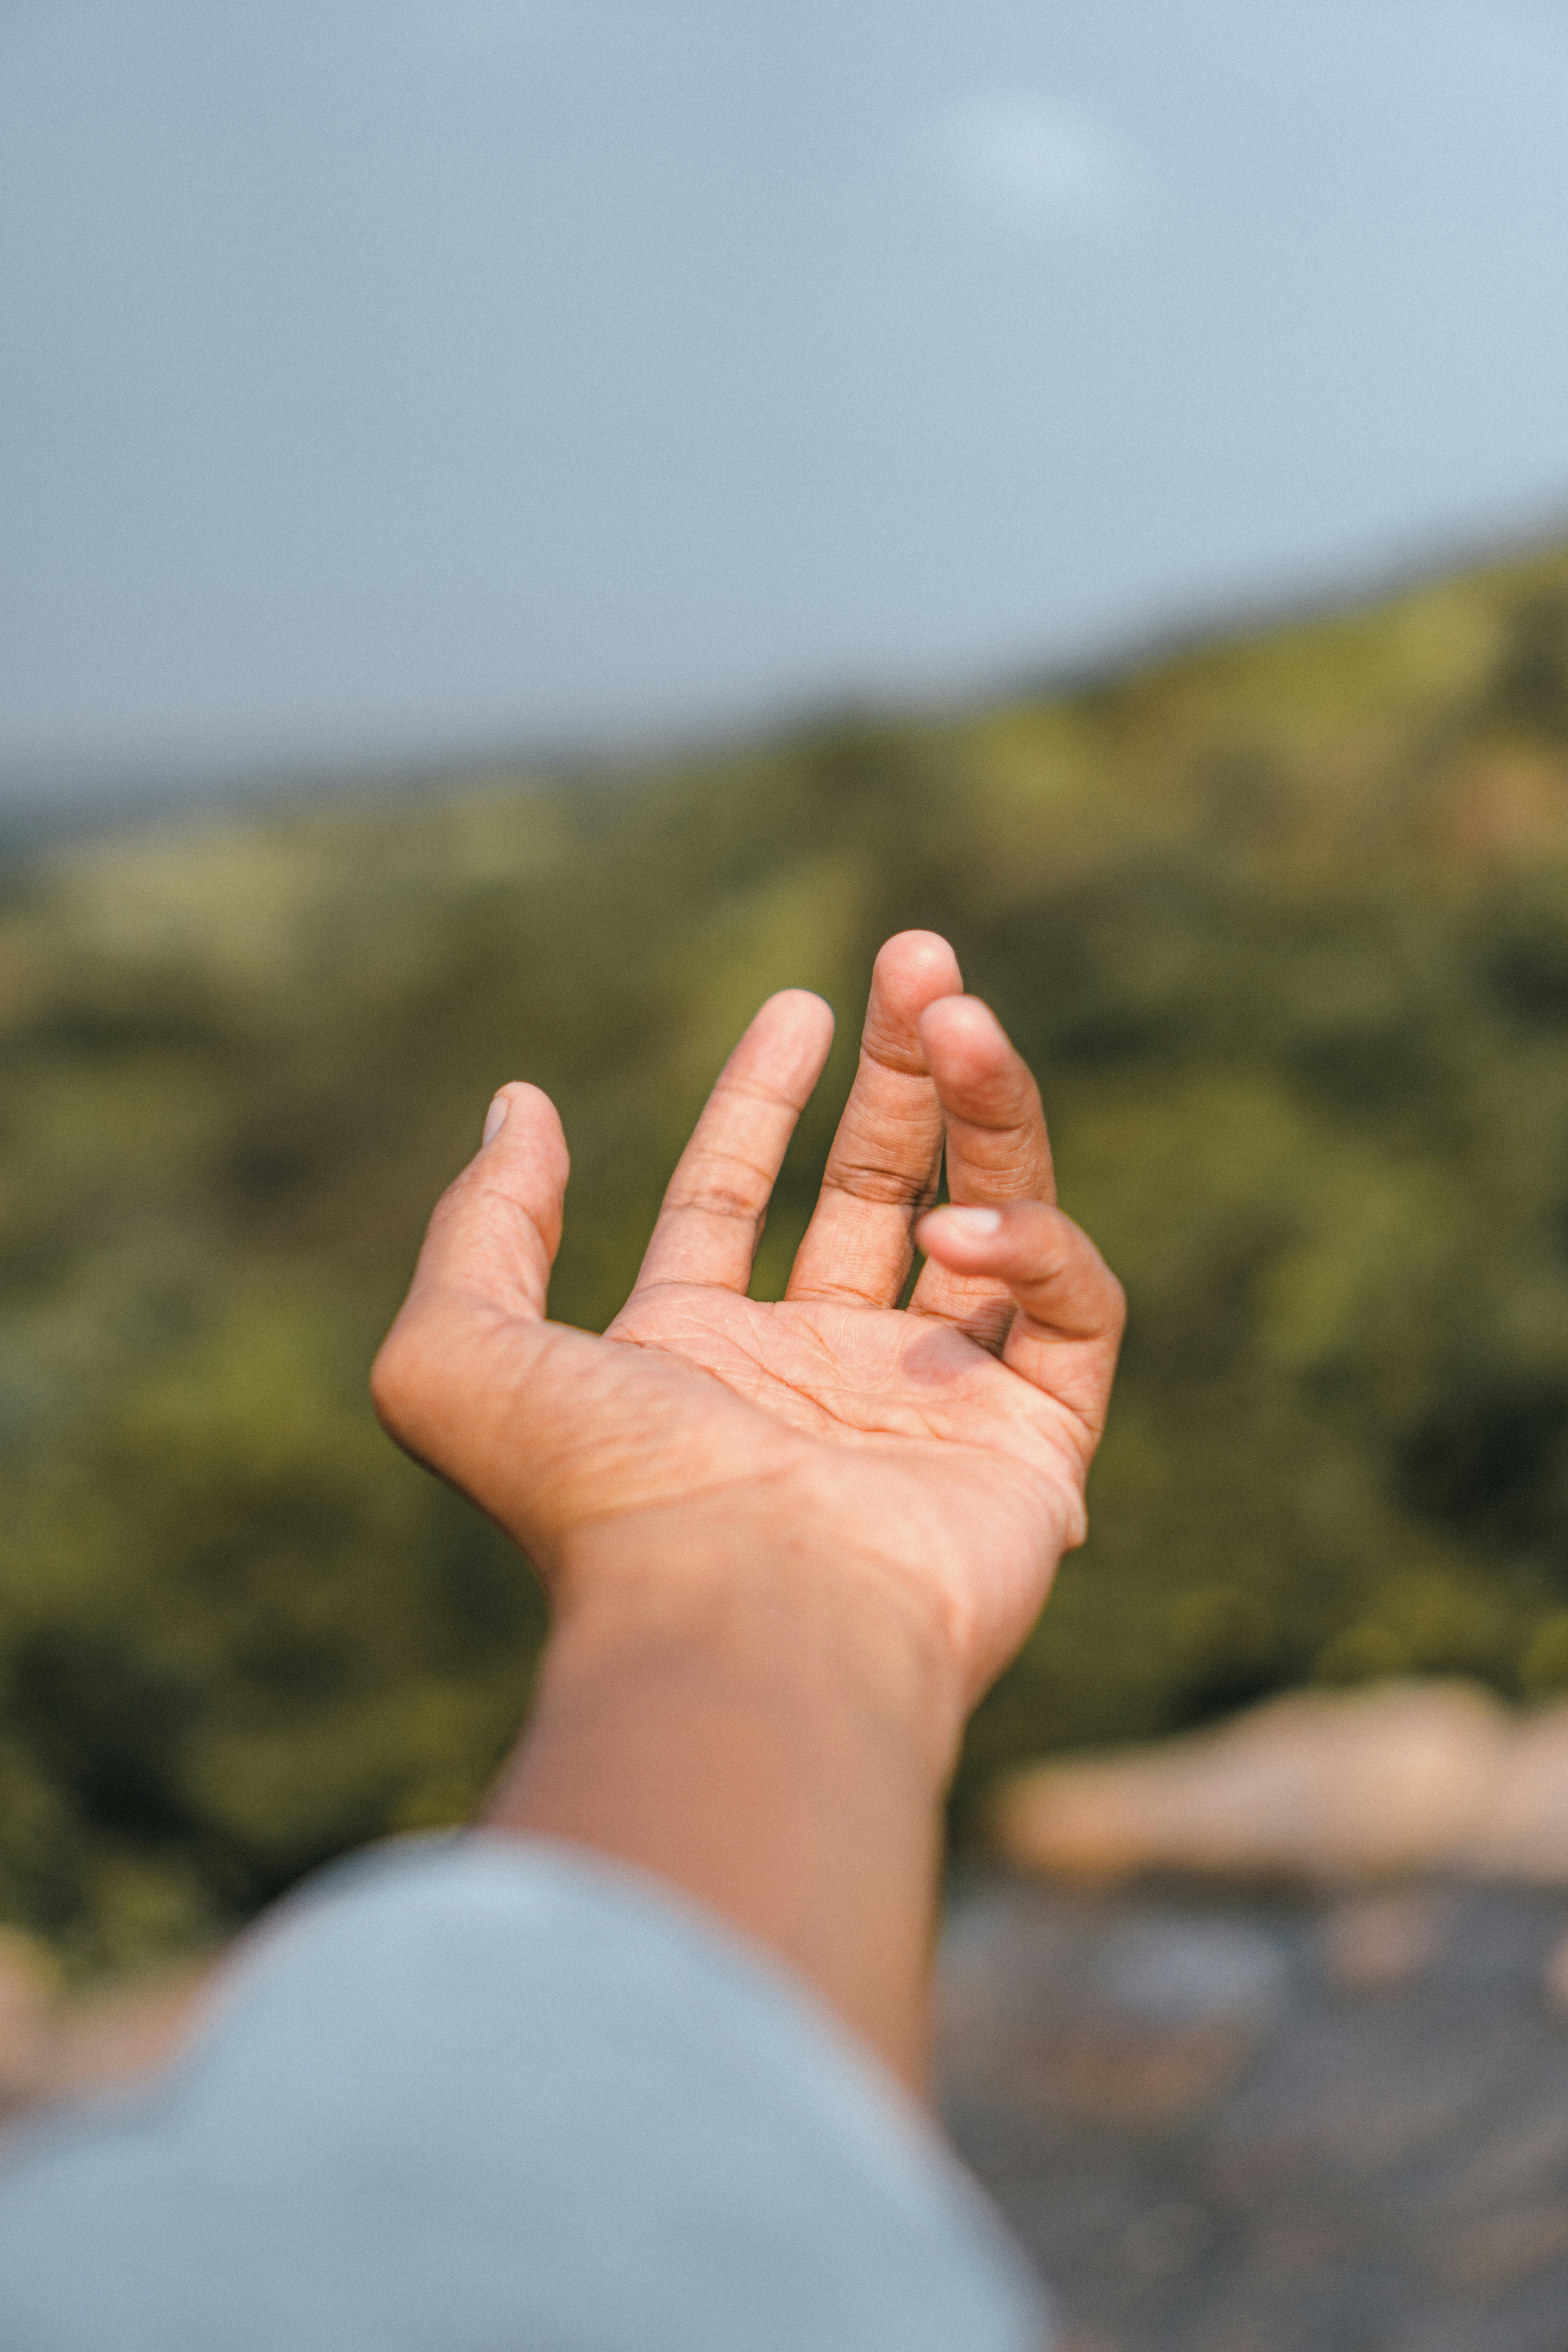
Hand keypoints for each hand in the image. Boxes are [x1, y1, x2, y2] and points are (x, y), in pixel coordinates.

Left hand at [372, 931, 1123, 1706]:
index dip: (765, 1097)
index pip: (739, 1198)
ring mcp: (935, 1412)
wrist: (744, 1628)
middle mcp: (818, 1382)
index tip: (801, 1004)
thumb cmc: (605, 1504)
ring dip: (988, 1108)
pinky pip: (1072, 1310)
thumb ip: (479, 1225)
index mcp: (699, 1361)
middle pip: (882, 1187)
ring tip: (966, 1016)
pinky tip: (961, 1232)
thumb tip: (520, 1105)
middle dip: (905, 1069)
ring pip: (994, 1219)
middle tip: (922, 958)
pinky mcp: (1036, 1447)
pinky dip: (1033, 1244)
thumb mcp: (457, 1355)